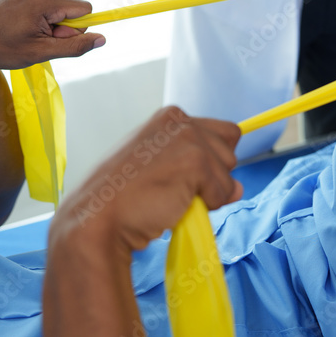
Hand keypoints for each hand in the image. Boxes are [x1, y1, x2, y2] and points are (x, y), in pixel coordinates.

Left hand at [0, 0, 105, 73]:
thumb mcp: (39, 53)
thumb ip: (74, 47)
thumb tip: (103, 39)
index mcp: (43, 0)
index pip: (85, 9)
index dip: (75, 29)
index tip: (53, 39)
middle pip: (71, 7)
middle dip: (60, 26)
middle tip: (33, 39)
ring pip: (59, 5)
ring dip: (49, 21)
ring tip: (22, 31)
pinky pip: (46, 0)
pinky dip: (39, 14)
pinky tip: (18, 23)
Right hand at [44, 108, 241, 336]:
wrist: (97, 219)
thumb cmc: (121, 198)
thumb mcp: (157, 167)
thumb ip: (197, 167)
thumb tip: (237, 188)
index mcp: (170, 117)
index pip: (220, 132)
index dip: (210, 159)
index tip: (186, 175)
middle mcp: (181, 120)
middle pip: (229, 147)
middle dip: (213, 173)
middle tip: (177, 189)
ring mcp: (188, 138)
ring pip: (229, 170)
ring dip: (211, 191)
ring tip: (174, 197)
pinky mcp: (195, 161)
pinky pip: (225, 191)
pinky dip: (209, 205)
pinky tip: (178, 206)